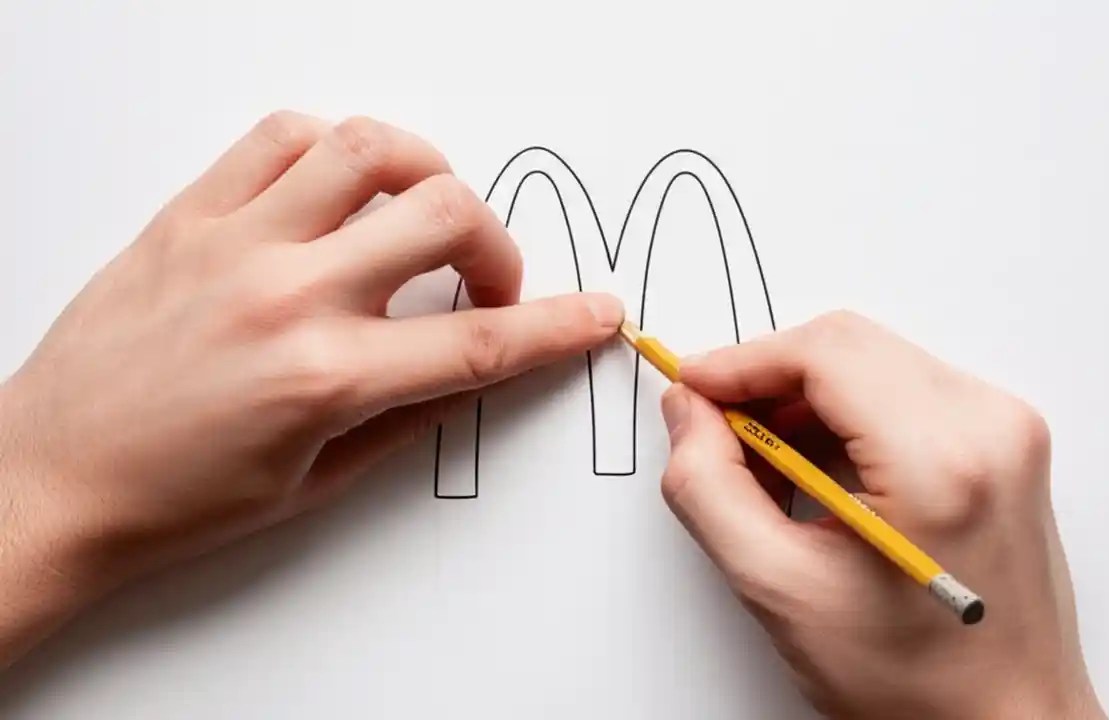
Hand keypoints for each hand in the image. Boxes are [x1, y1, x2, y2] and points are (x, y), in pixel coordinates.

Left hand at [0, 112, 621, 667]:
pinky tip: (341, 188)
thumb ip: (409, 414)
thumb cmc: (171, 498)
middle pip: (445, 218)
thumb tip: (475, 370)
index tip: (594, 313)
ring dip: (428, 175)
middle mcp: (287, 295)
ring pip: (369, 150)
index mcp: (325, 377)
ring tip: (425, 214)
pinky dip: (333, 148)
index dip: (556, 326)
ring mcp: (234, 242)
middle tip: (489, 280)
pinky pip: (278, 137)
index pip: (480, 341)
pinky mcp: (188, 214)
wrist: (49, 480)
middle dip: (499, 248)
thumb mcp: (316, 479)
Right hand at [660, 312, 1104, 718]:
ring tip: (768, 471)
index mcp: (940, 461)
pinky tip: (816, 474)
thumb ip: (711, 488)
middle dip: (769, 378)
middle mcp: (988, 425)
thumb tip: (688, 411)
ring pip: (873, 362)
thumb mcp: (780, 590)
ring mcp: (1005, 427)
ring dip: (804, 398)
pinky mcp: (1003, 439)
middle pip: (848, 345)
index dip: (742, 361)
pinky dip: (845, 415)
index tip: (692, 388)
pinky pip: (904, 388)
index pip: (825, 352)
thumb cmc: (915, 683)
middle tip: (719, 431)